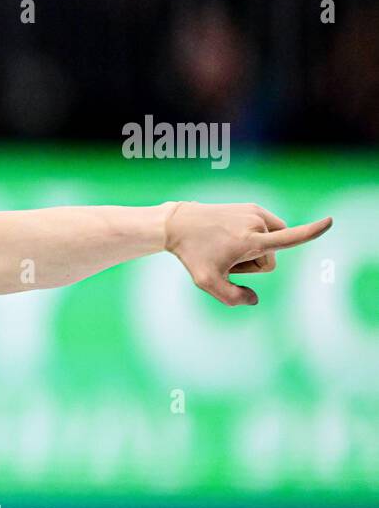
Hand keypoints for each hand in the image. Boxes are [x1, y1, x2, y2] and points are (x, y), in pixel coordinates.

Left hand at [163, 201, 332, 305]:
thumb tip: (255, 299)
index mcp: (251, 240)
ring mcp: (255, 213)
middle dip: (253, 264)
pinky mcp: (251, 207)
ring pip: (269, 244)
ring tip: (225, 246)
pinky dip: (253, 238)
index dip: (312, 232)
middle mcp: (257, 223)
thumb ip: (232, 298)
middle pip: (270, 258)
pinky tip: (230, 238)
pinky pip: (264, 231)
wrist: (178, 224)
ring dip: (253, 250)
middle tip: (225, 258)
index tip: (330, 221)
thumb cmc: (192, 254)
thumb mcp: (206, 282)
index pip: (288, 238)